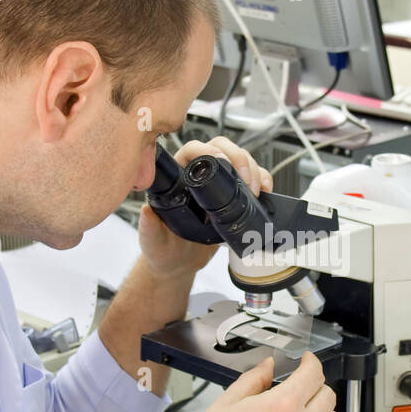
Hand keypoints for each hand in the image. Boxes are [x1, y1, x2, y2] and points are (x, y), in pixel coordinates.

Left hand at [138, 136, 273, 280]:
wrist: (181, 263)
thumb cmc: (163, 248)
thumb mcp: (154, 241)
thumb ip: (149, 229)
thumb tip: (146, 211)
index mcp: (176, 177)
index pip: (193, 150)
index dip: (208, 150)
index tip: (221, 160)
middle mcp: (198, 175)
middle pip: (222, 147)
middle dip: (238, 158)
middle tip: (246, 179)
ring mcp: (218, 183)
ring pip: (239, 159)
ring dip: (252, 169)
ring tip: (255, 190)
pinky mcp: (234, 195)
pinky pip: (252, 178)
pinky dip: (262, 180)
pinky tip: (264, 191)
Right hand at [154, 353, 339, 411]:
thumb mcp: (227, 403)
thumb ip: (253, 380)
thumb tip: (267, 368)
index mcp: (281, 408)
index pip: (313, 375)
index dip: (311, 362)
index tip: (307, 361)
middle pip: (328, 396)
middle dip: (317, 384)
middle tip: (303, 382)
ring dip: (322, 408)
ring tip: (306, 405)